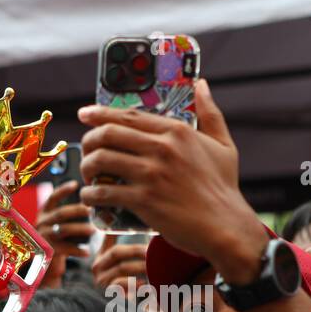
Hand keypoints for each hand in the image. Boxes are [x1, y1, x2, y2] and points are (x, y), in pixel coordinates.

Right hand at [35, 180, 92, 258]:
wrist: (45, 261)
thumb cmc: (58, 239)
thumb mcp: (57, 224)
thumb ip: (68, 214)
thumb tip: (91, 203)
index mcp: (45, 212)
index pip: (53, 198)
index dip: (63, 190)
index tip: (76, 184)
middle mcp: (42, 222)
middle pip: (61, 213)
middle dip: (77, 210)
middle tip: (92, 211)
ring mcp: (44, 236)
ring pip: (63, 230)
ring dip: (80, 229)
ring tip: (93, 230)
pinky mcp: (48, 250)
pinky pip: (65, 248)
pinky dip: (77, 250)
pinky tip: (88, 252)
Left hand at [79, 79, 265, 284]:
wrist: (225, 226)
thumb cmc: (224, 189)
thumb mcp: (223, 146)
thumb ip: (210, 113)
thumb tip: (202, 85)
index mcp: (177, 131)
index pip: (129, 115)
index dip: (101, 113)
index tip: (85, 114)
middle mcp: (161, 148)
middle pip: (108, 133)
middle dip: (88, 140)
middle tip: (85, 150)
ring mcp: (151, 174)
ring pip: (101, 160)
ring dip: (86, 166)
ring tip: (88, 175)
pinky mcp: (144, 200)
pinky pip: (105, 192)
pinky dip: (91, 195)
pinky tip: (91, 198)